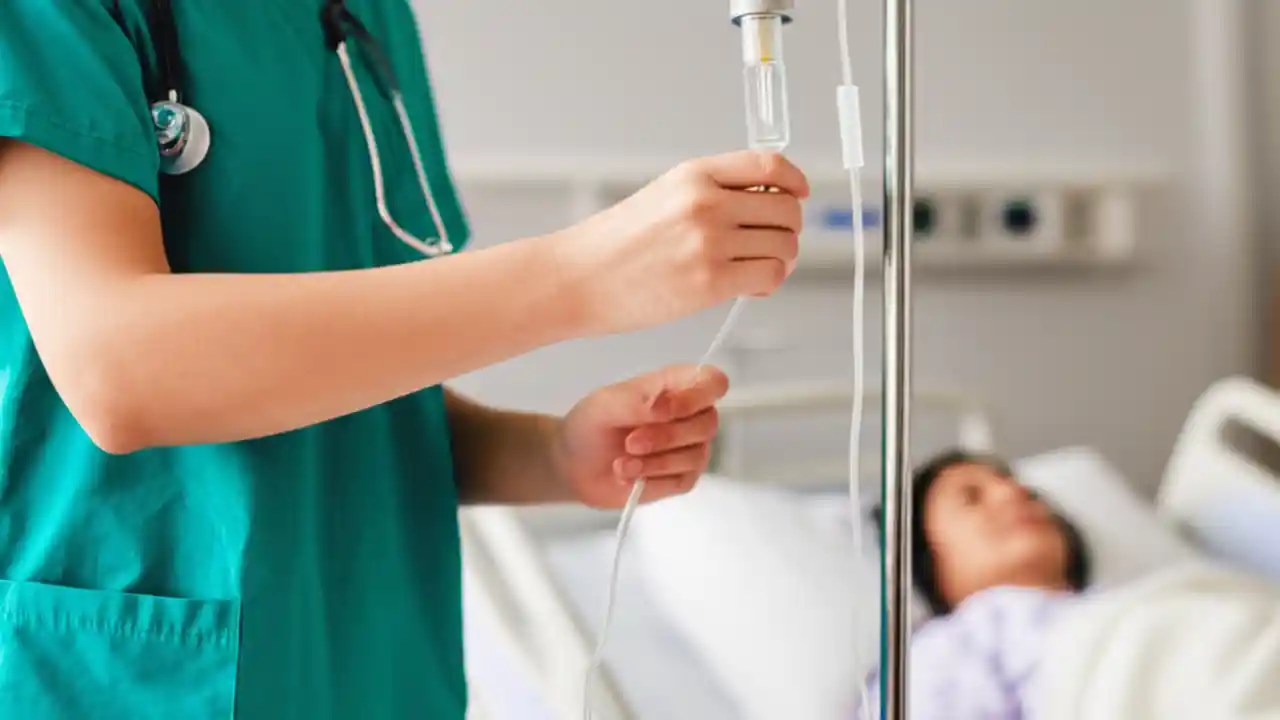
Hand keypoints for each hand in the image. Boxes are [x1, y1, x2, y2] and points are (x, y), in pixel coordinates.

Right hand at [551, 150, 808, 335]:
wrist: (580, 277)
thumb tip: (765, 204)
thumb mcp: (663, 196)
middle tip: (772, 242)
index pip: (769, 166)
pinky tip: (749, 286)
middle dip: (788, 228)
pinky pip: (770, 276)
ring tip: (756, 267)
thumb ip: (711, 192)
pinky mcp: (710, 282)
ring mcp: (709, 243)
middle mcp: (706, 203)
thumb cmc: (616, 243)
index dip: (795, 181)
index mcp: (694, 174)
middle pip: (787, 209)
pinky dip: (769, 282)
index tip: (799, 193)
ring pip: (785, 246)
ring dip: (781, 258)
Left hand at [555, 364, 728, 508]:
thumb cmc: (591, 424)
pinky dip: (652, 480)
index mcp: (676, 385)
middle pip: (708, 423)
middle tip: (630, 442)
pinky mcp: (681, 478)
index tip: (663, 410)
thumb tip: (665, 407)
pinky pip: (683, 481)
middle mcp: (690, 415)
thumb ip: (637, 402)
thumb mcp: (606, 405)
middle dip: (667, 436)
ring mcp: (689, 448)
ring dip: (655, 462)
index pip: (713, 382)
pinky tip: (626, 476)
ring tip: (620, 464)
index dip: (697, 395)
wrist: (574, 464)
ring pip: (696, 456)